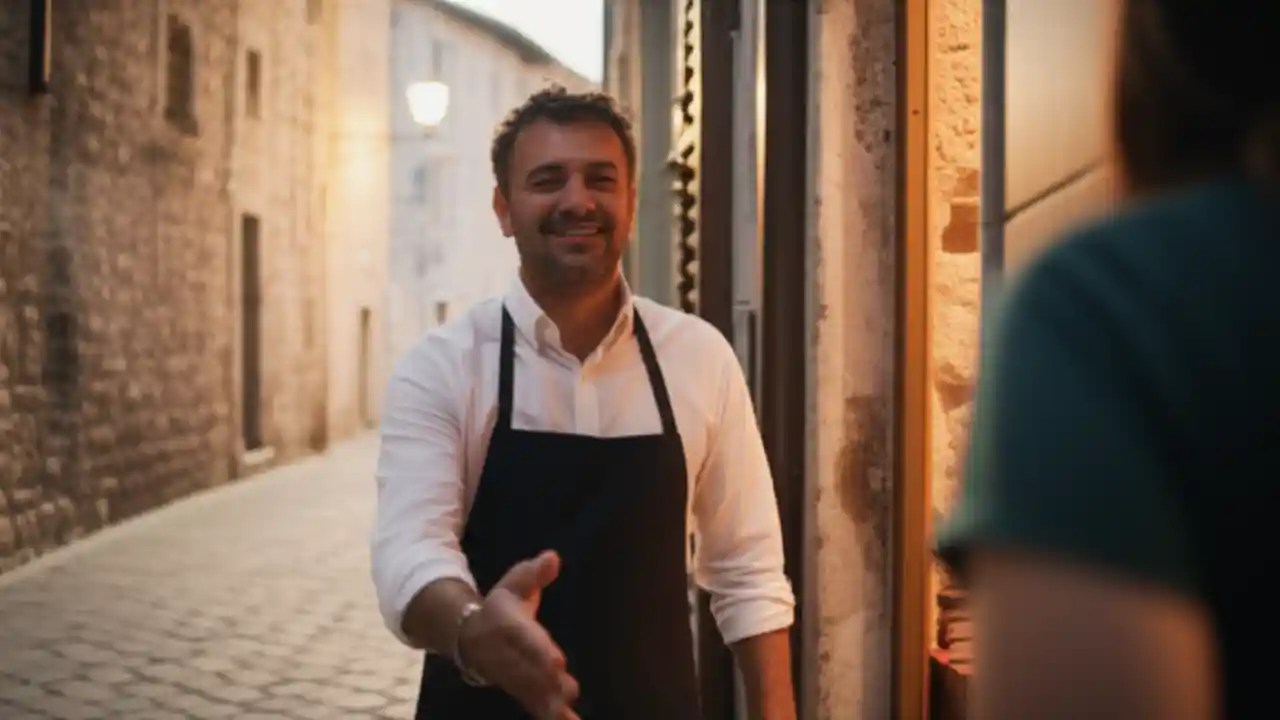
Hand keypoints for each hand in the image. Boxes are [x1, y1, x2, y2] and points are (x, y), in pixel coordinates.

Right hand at [458, 550, 580, 718]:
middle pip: (529, 671)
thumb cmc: (500, 607)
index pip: (525, 639)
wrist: (467, 635)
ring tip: (569, 717)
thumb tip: (553, 557)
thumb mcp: (514, 584)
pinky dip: (548, 715)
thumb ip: (533, 574)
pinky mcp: (518, 689)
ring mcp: (512, 675)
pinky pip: (533, 704)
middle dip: (548, 682)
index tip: (557, 661)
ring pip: (531, 692)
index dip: (540, 651)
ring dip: (549, 704)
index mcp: (509, 626)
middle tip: (569, 690)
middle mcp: (509, 654)